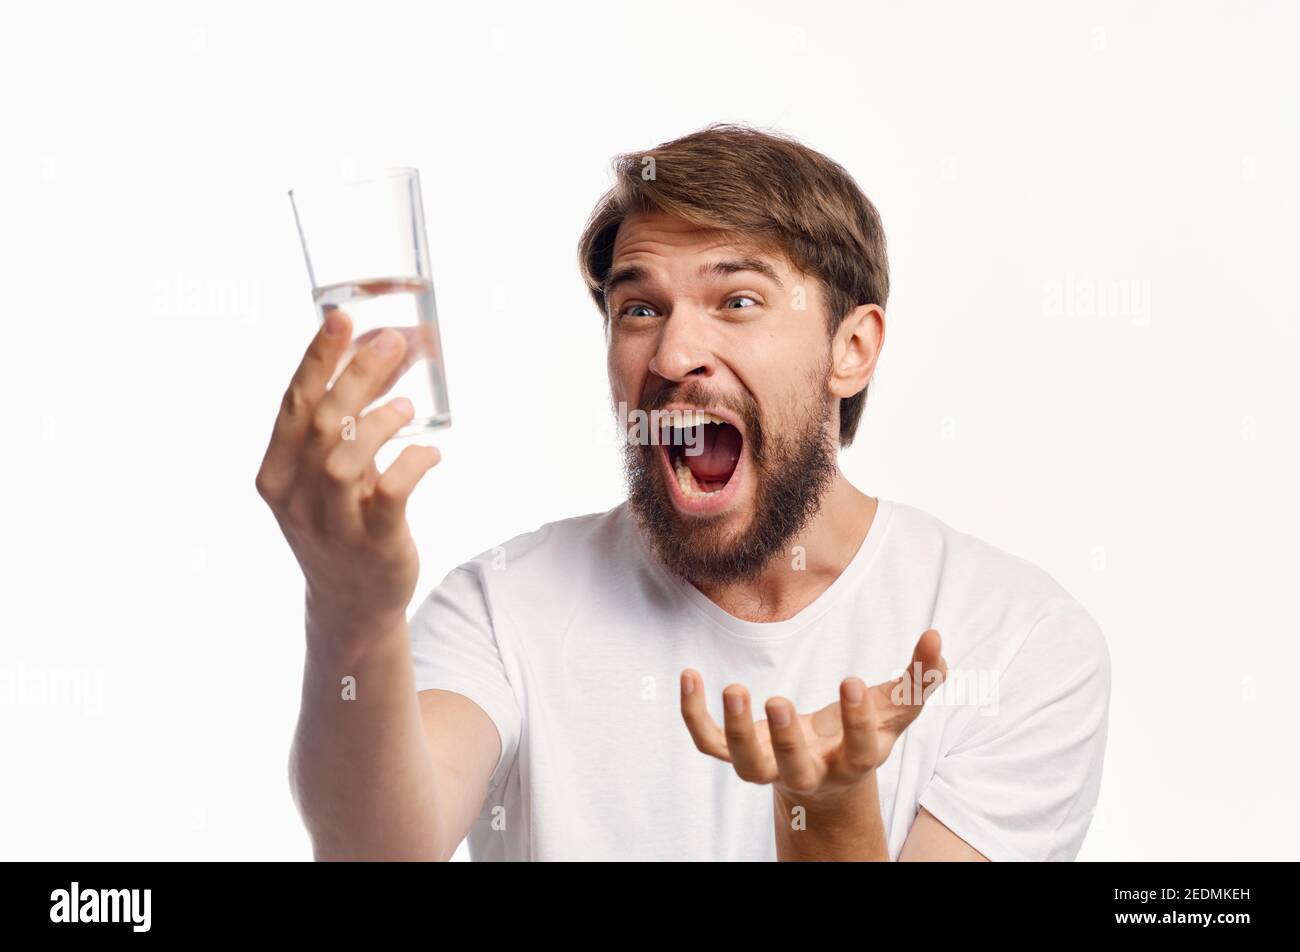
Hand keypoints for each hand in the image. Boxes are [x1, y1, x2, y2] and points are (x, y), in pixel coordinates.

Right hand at [255, 310, 440, 642]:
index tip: (342, 318)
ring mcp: (333, 524)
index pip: (292, 405)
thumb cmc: (341, 525)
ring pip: (345, 460)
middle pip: (321, 423)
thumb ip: (344, 425)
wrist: (351, 605)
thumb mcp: (327, 477)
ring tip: (407, 406)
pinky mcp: (373, 544)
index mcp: (276, 474)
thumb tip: (381, 357)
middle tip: (393, 342)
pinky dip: (412, 464)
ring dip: (378, 422)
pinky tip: (429, 452)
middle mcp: (296, 499)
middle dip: (357, 375)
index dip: (317, 359)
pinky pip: (390, 494)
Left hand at [680, 630, 947, 808]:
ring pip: (746, 763)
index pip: (861, 749)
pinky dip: (694, 715)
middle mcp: (810, 771)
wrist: (827, 775)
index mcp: (854, 760)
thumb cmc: (865, 731)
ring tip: (732, 688)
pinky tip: (687, 676)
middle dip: (785, 740)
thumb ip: (920, 678)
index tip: (850, 681)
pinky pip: (708, 743)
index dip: (857, 721)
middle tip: (777, 702)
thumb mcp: (895, 709)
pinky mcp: (738, 755)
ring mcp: (771, 767)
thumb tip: (938, 639)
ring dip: (734, 730)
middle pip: (794, 768)